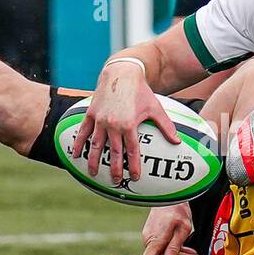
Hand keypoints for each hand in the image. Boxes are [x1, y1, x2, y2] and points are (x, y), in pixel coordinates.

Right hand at [70, 61, 178, 183]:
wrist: (121, 73)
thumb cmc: (140, 91)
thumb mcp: (155, 108)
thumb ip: (166, 126)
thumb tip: (177, 141)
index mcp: (129, 125)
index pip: (132, 151)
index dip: (133, 166)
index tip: (135, 178)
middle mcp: (113, 124)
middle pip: (113, 152)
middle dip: (114, 169)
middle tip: (116, 181)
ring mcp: (100, 120)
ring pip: (96, 145)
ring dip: (94, 161)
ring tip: (93, 174)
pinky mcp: (91, 114)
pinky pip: (83, 132)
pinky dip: (79, 144)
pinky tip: (76, 155)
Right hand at [140, 203, 203, 254]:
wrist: (172, 194)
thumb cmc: (177, 209)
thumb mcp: (182, 230)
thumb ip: (174, 248)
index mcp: (155, 240)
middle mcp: (150, 240)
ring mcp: (151, 238)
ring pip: (165, 254)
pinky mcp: (155, 235)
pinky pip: (165, 248)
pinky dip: (177, 251)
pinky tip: (189, 252)